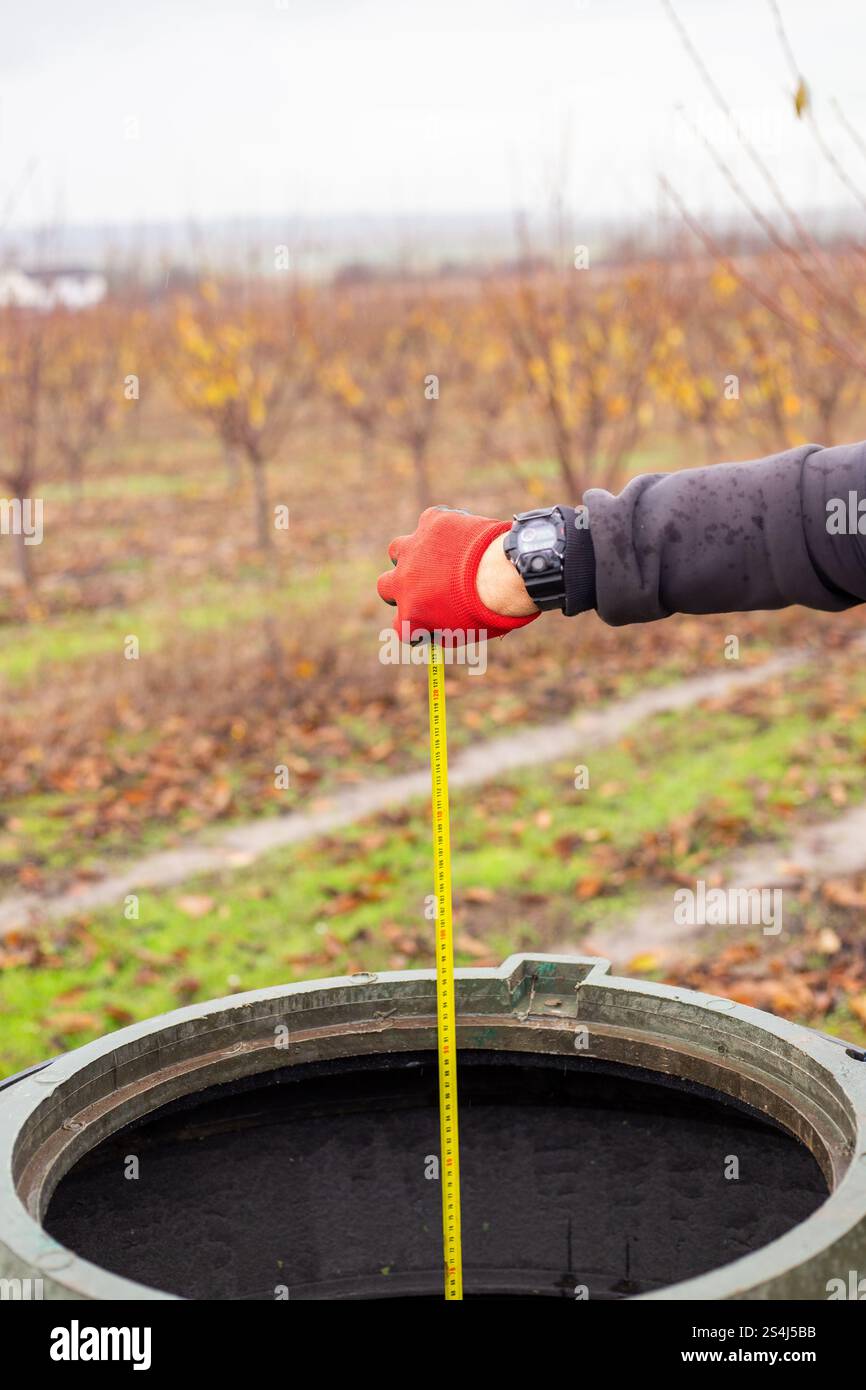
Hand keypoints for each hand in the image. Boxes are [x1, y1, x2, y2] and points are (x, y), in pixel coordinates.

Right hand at [376, 506, 539, 643]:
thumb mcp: (465, 634)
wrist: (503, 573)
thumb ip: (445, 631)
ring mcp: (413, 550)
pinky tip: (461, 536)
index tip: (431, 622)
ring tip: (437, 557)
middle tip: (423, 587)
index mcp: (410, 616)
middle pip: (385, 587)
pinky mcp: (430, 523)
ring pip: (397, 550)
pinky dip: (441, 530)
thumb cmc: (489, 610)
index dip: (417, 625)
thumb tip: (441, 628)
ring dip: (411, 555)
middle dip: (400, 588)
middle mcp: (402, 582)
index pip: (401, 627)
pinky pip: (429, 523)